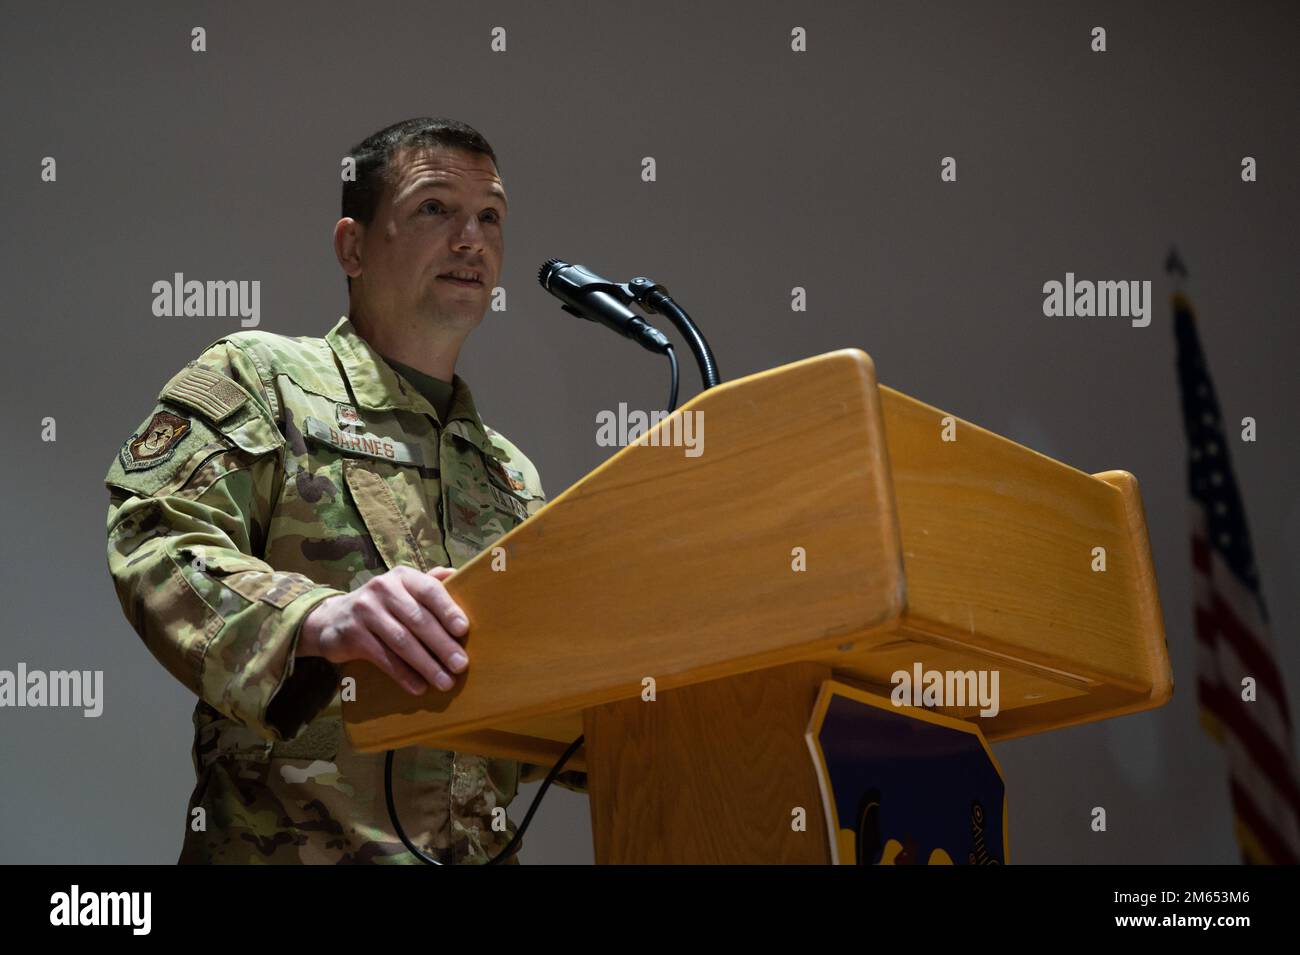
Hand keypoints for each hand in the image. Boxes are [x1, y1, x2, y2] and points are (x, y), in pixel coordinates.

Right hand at [297, 565, 467, 694]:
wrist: (332, 619)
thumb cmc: (382, 606)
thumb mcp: (403, 589)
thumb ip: (428, 583)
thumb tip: (457, 573)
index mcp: (403, 576)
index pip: (429, 590)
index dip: (447, 609)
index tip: (463, 630)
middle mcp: (383, 588)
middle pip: (418, 619)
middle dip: (442, 644)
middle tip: (461, 665)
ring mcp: (365, 610)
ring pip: (402, 641)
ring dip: (426, 664)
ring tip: (445, 682)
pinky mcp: (352, 634)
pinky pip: (383, 658)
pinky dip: (403, 674)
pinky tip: (419, 687)